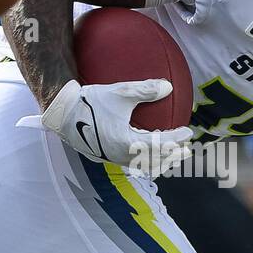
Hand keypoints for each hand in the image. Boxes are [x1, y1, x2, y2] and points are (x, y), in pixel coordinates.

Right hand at [37, 78, 192, 172]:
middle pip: (154, 161)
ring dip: (160, 161)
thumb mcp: (120, 93)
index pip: (159, 145)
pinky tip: (150, 152)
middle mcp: (120, 155)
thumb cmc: (91, 101)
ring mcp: (113, 158)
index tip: (188, 132)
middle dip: (172, 156)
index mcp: (126, 142)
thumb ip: (144, 90)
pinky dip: (146, 161)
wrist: (64, 113)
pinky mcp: (107, 156)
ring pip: (143, 166)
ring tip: (173, 156)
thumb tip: (168, 86)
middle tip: (188, 150)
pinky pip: (133, 163)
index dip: (176, 139)